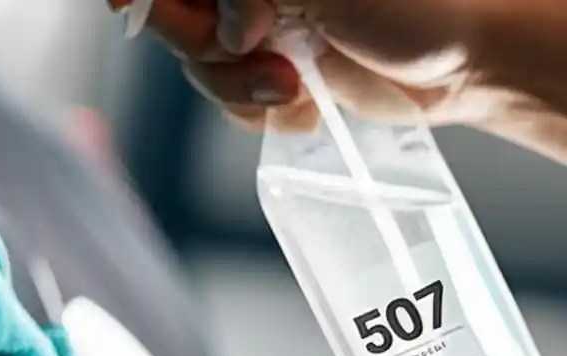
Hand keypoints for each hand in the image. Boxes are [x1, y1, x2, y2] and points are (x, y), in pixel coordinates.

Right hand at [112, 0, 566, 161]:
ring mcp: (255, 23)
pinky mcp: (266, 71)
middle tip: (248, 39)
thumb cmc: (409, 1)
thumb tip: (223, 17)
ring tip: (291, 78)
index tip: (130, 4)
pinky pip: (224, 99)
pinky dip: (257, 108)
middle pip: (166, 12)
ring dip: (236, 81)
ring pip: (193, 61)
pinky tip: (299, 97)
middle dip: (198, 37)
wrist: (463, 60)